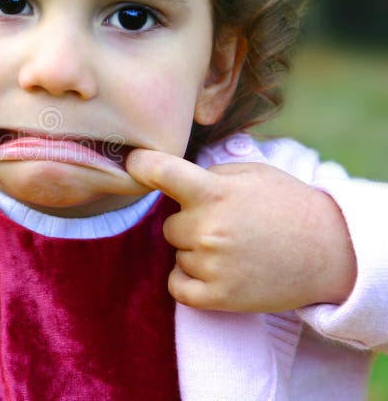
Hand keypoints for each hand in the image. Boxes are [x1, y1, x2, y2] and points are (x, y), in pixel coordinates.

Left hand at [126, 149, 356, 312]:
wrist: (329, 252)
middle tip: (225, 225)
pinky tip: (214, 270)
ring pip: (177, 254)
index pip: (162, 173)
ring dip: (195, 252)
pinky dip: (188, 279)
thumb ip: (207, 174)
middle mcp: (208, 229)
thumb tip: (166, 177)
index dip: (141, 166)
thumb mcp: (251, 174)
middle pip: (170, 226)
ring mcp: (212, 265)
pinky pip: (177, 285)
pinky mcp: (217, 297)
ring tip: (234, 248)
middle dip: (190, 224)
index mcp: (215, 193)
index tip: (131, 162)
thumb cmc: (286, 206)